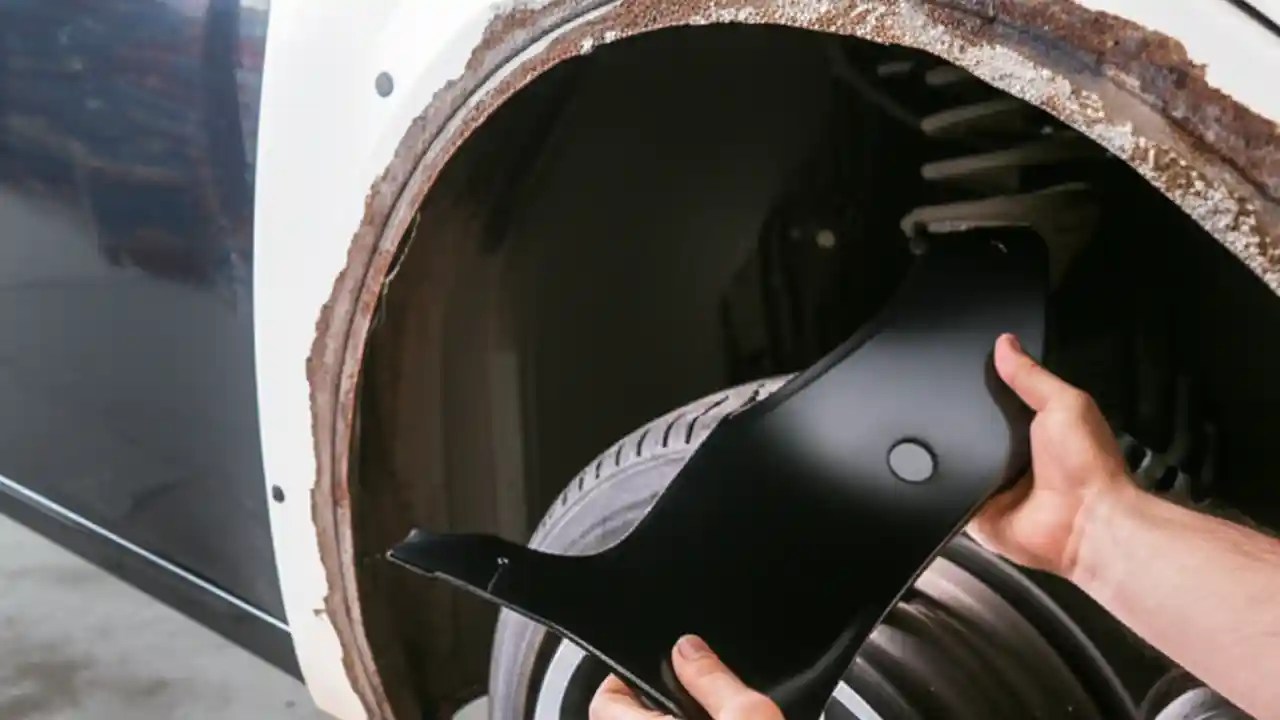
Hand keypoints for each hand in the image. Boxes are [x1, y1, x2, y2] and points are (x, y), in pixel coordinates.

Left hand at [591, 635, 781, 719]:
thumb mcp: (749, 716)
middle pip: (627, 716)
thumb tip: (687, 646)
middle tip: (690, 687)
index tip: (657, 664)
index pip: (604, 700)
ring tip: (711, 711)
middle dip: (656, 699)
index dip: (625, 676)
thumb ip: (714, 678)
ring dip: (670, 718)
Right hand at [968, 334, 1132, 578]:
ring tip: (953, 442)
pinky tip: (951, 474)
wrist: (1087, 522)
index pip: (996, 406)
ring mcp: (994, 489)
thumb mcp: (1064, 403)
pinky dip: (948, 488)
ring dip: (952, 455)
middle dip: (961, 423)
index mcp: (1034, 433)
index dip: (981, 390)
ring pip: (956, 464)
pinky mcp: (978, 515)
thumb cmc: (1089, 466)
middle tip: (951, 407)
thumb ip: (1031, 376)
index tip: (965, 371)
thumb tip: (1005, 343)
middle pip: (970, 433)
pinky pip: (950, 497)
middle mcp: (1012, 461)